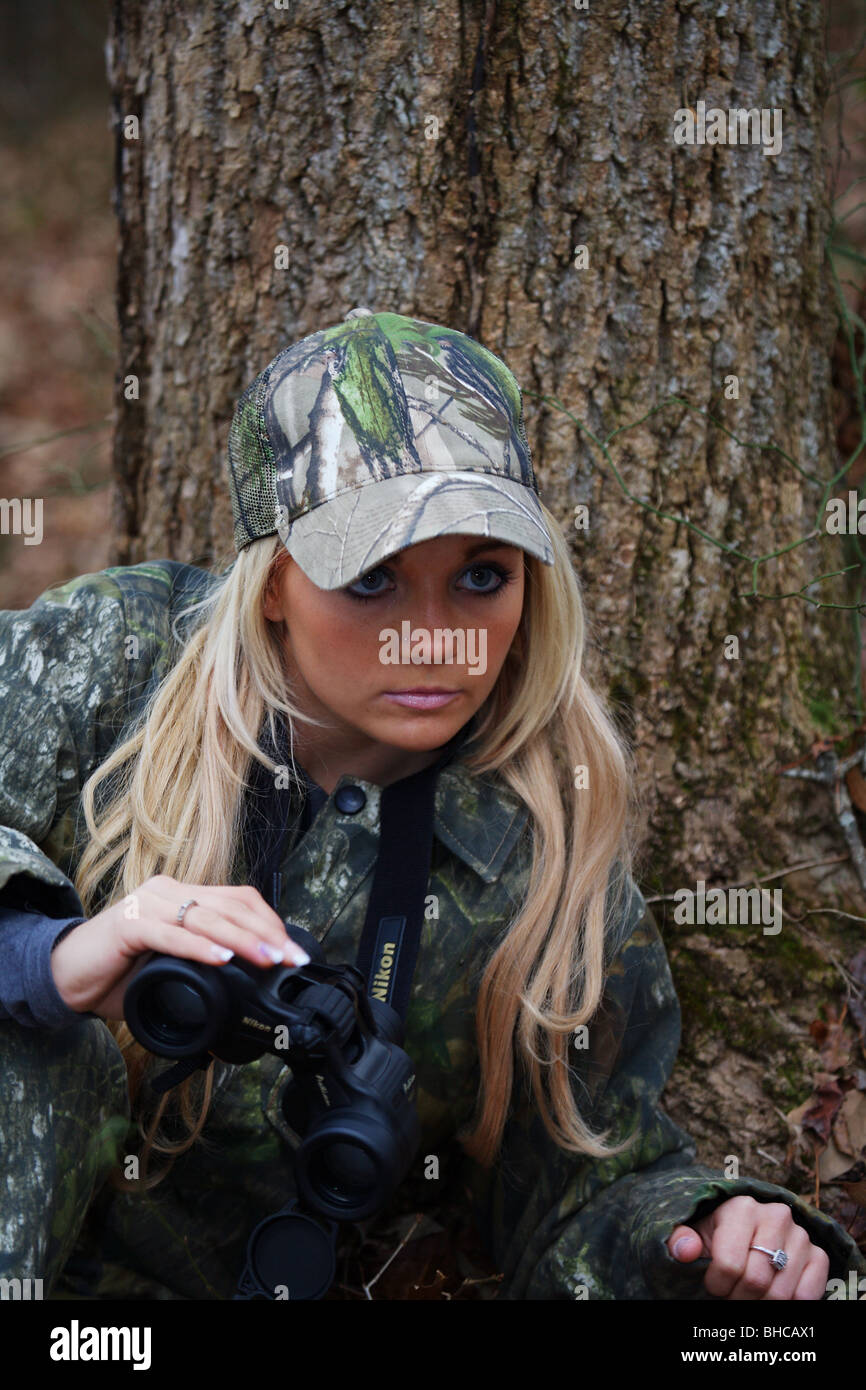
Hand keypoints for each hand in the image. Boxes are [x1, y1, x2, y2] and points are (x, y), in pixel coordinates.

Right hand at [50, 874, 309, 1021]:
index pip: (238, 899)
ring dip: (242, 939)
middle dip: (267, 933)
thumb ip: (202, 974)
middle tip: (291, 959)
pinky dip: (199, 948)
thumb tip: (239, 1002)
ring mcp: (147, 905)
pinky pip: (171, 934)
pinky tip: (221, 960)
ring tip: (268, 958)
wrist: (64, 977)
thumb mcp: (171, 971)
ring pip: (206, 917)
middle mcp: (167, 893)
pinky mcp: (128, 925)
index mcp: (182, 897)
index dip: (269, 922)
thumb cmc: (117, 975)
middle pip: (230, 906)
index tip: (293, 952)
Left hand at [666, 1195, 829, 1299]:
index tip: (712, 1283)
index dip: (717, 1285)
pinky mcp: (818, 1255)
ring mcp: (800, 1235)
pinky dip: (789, 1304)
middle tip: (731, 1292)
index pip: (729, 1265)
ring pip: (780, 1293)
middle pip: (756, 1281)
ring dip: (760, 1303)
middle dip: (738, 1296)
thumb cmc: (715, 1235)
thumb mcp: (694, 1233)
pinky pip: (807, 1295)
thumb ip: (682, 1240)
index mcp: (742, 1207)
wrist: (747, 1230)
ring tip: (747, 1291)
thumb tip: (685, 1251)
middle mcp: (776, 1216)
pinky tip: (771, 1294)